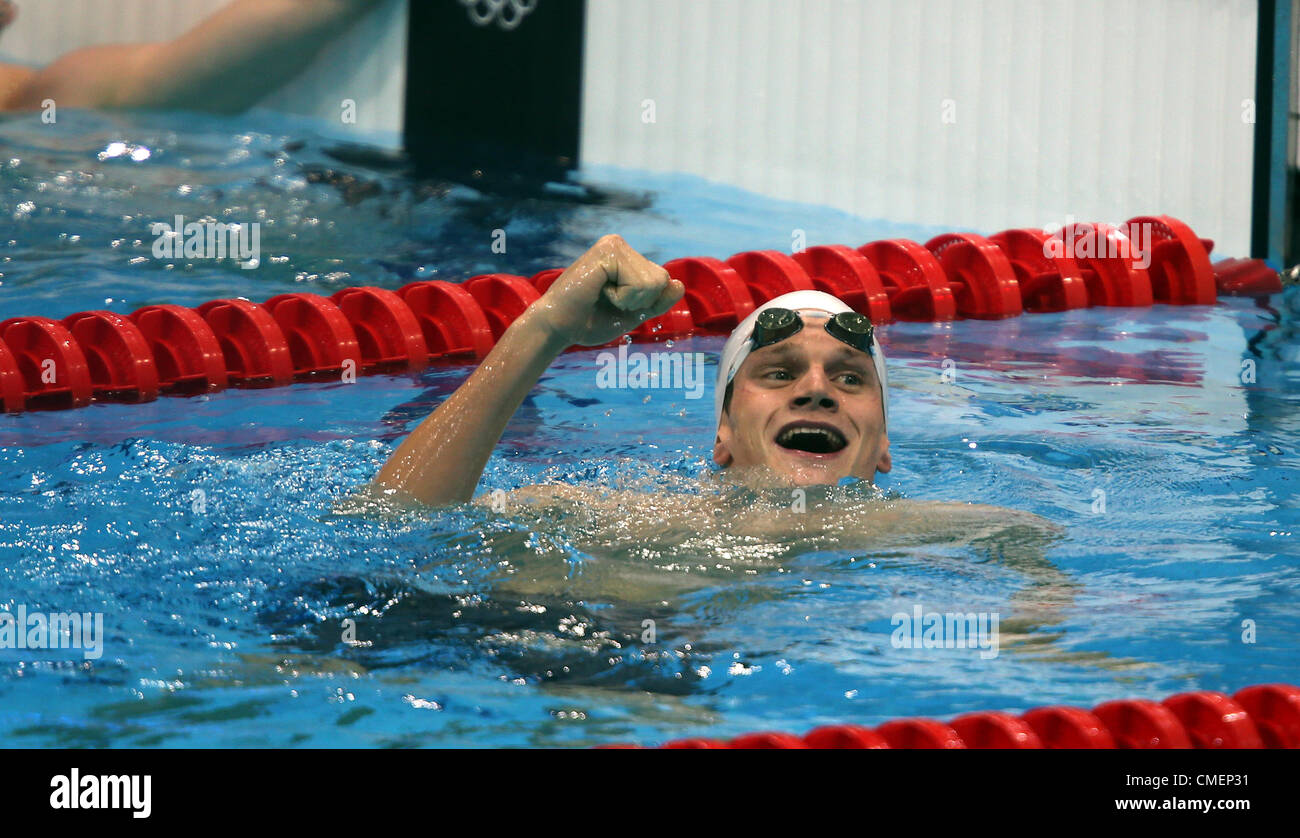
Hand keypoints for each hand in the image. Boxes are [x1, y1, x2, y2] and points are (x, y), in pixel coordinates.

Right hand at [530, 234, 685, 346]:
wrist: (559, 328)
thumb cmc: (590, 321)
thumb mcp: (633, 313)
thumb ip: (657, 301)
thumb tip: (679, 284)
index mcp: (626, 256)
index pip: (662, 281)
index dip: (644, 303)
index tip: (613, 302)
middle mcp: (619, 245)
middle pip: (662, 278)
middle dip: (639, 301)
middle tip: (607, 300)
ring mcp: (613, 245)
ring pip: (654, 281)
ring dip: (630, 299)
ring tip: (602, 295)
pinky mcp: (607, 252)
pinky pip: (639, 284)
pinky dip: (622, 297)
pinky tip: (599, 291)